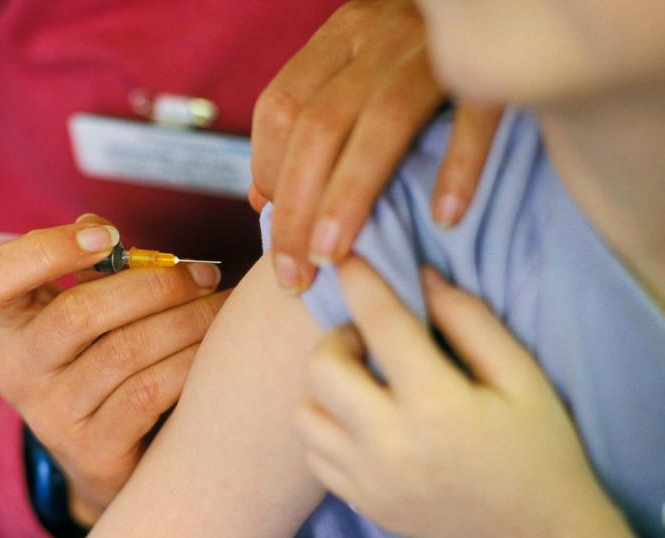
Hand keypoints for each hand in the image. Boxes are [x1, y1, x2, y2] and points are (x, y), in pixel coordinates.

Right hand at [0, 214, 226, 526]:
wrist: (103, 459)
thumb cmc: (100, 364)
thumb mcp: (82, 316)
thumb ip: (89, 271)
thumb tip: (101, 230)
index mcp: (11, 324)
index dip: (47, 250)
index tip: (107, 237)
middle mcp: (20, 371)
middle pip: (79, 314)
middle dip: (153, 285)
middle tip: (203, 275)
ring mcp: (51, 417)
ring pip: (124, 351)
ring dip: (185, 321)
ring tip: (220, 307)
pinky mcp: (91, 452)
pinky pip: (148, 394)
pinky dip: (188, 363)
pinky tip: (212, 350)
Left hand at [249, 0, 502, 290]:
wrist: (509, 7)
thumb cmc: (419, 55)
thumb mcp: (358, 71)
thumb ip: (312, 124)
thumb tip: (263, 200)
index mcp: (341, 36)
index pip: (280, 106)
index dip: (266, 174)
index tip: (273, 231)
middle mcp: (379, 34)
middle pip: (319, 125)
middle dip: (296, 209)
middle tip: (293, 275)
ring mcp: (435, 46)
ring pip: (379, 123)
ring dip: (350, 197)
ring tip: (334, 257)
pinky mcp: (494, 63)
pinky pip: (474, 115)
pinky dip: (459, 166)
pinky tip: (445, 218)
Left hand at [295, 259, 638, 537]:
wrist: (536, 537)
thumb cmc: (539, 451)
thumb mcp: (522, 379)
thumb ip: (470, 322)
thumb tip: (420, 278)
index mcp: (437, 405)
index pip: (381, 323)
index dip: (361, 279)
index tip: (348, 254)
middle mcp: (390, 444)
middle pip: (321, 367)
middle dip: (337, 337)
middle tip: (367, 338)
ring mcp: (368, 479)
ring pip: (304, 411)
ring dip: (324, 384)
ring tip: (361, 380)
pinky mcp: (360, 501)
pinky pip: (313, 451)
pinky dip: (325, 425)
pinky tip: (358, 419)